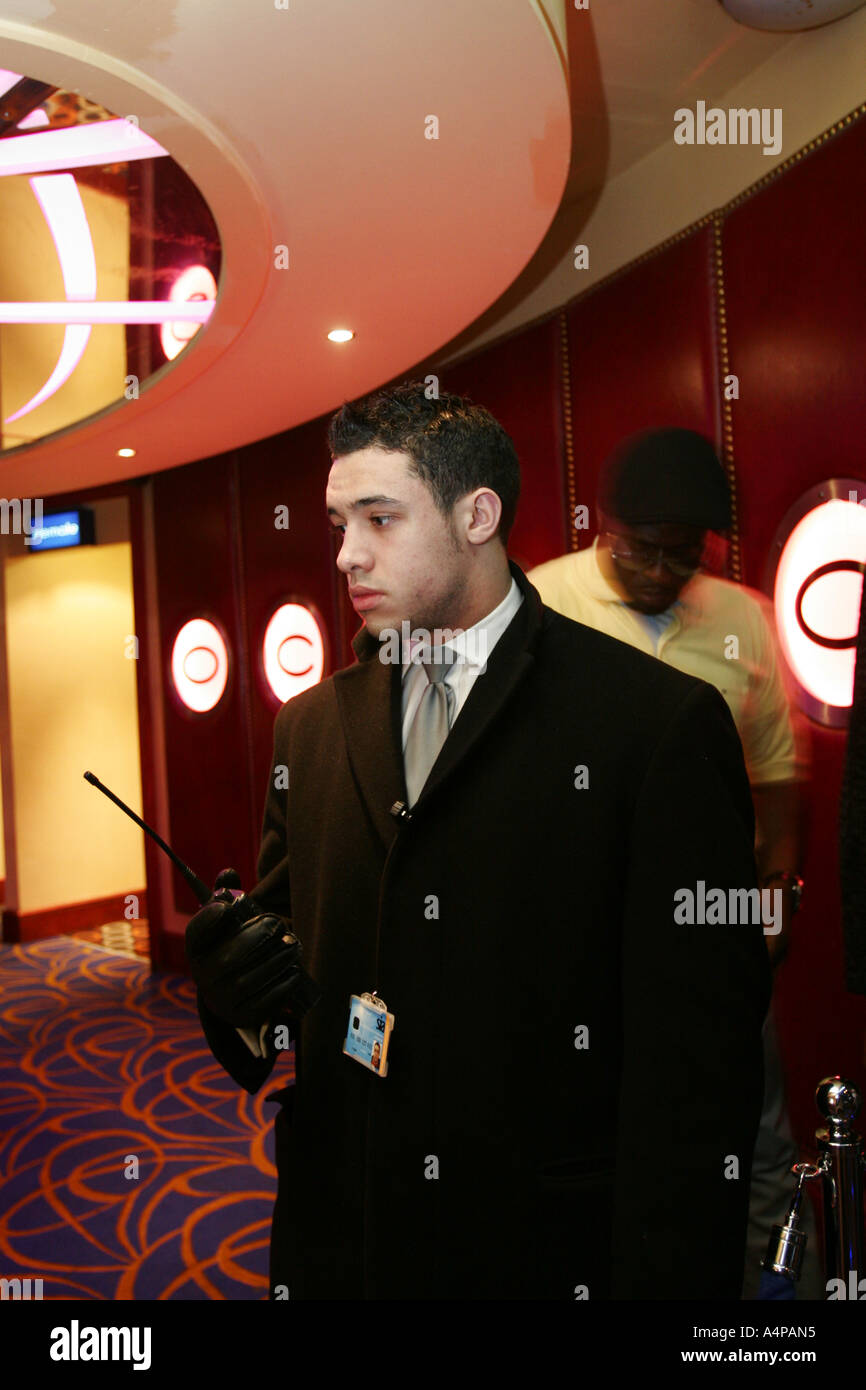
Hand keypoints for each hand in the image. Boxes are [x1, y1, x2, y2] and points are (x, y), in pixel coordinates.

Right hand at [185, 877, 320, 1028]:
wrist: (234, 993)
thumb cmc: (235, 946)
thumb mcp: (229, 924)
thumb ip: (228, 896)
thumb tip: (229, 873)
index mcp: (197, 949)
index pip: (195, 933)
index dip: (206, 920)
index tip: (225, 907)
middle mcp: (203, 976)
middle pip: (227, 958)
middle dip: (256, 938)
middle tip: (277, 924)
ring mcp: (221, 999)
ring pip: (249, 979)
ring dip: (276, 959)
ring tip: (294, 946)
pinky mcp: (241, 1016)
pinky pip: (264, 1000)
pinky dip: (282, 983)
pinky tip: (293, 970)